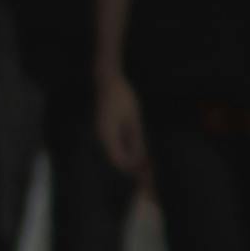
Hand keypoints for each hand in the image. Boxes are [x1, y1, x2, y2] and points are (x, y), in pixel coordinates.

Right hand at [95, 71, 148, 189]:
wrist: (108, 80)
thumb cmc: (122, 96)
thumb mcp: (133, 118)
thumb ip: (136, 138)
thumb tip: (141, 156)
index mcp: (107, 135)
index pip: (118, 159)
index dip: (131, 167)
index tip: (145, 170)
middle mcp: (102, 136)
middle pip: (116, 157)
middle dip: (131, 164)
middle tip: (148, 166)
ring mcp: (102, 132)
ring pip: (116, 151)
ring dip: (129, 156)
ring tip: (145, 158)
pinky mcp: (105, 128)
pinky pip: (115, 143)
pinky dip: (126, 147)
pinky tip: (138, 146)